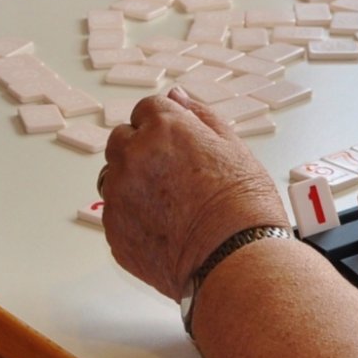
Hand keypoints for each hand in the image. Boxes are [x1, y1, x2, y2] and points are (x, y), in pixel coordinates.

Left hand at [100, 86, 288, 298]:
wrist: (236, 260)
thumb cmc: (243, 207)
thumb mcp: (233, 147)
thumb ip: (199, 116)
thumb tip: (176, 97)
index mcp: (162, 129)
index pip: (147, 109)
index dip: (164, 126)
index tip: (177, 144)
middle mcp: (133, 156)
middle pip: (122, 140)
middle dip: (142, 150)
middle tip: (174, 175)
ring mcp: (119, 195)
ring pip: (114, 177)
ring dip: (132, 182)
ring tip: (169, 204)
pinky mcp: (114, 229)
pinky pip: (116, 212)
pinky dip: (133, 216)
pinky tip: (163, 227)